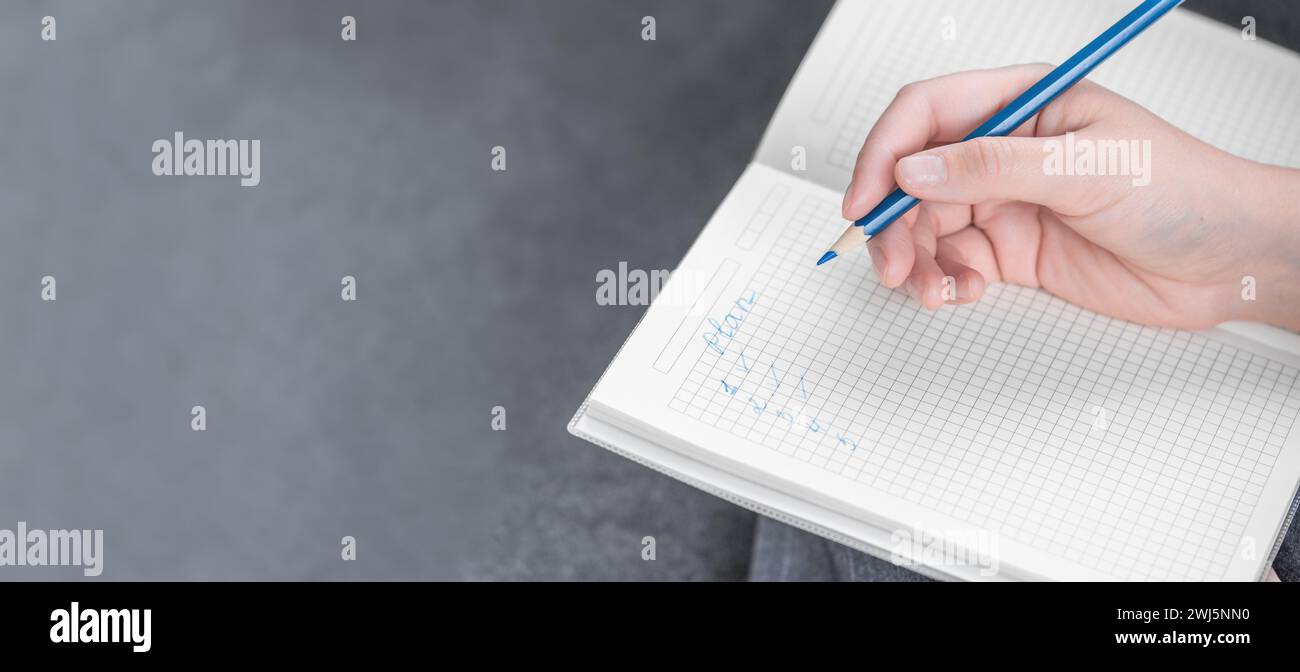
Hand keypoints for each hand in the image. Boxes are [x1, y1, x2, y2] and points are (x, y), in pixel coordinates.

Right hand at [843, 64, 1299, 330]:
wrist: (1229, 262)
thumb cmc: (1183, 191)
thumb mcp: (1085, 168)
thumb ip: (991, 167)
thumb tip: (914, 170)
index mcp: (1021, 104)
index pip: (927, 113)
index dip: (885, 152)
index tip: (866, 199)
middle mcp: (1003, 151)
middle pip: (913, 177)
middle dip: (893, 221)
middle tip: (890, 261)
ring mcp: (1005, 204)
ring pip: (925, 227)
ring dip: (913, 260)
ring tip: (927, 289)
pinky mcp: (1011, 254)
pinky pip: (950, 264)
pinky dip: (941, 283)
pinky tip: (958, 293)